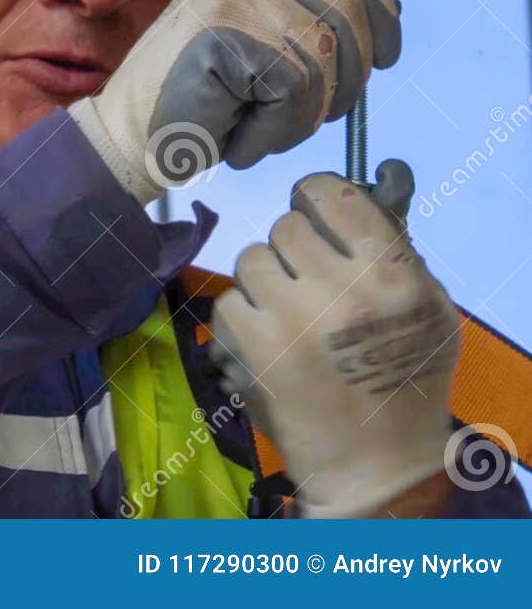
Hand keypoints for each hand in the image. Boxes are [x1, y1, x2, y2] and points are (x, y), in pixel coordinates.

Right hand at [69, 0, 399, 203]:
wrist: (127, 135)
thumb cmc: (194, 100)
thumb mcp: (255, 40)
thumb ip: (304, 15)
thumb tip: (388, 9)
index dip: (379, 3)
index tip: (387, 54)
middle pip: (349, 5)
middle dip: (356, 70)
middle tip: (326, 111)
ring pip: (326, 55)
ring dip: (309, 113)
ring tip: (264, 128)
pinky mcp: (228, 35)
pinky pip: (296, 89)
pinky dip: (278, 129)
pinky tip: (242, 136)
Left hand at [208, 160, 458, 517]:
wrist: (374, 463)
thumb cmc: (405, 382)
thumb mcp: (427, 310)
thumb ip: (393, 250)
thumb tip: (358, 191)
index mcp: (391, 274)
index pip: (332, 195)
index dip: (314, 196)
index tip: (312, 210)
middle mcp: (342, 290)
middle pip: (284, 226)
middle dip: (290, 250)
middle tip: (305, 283)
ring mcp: (292, 318)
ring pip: (250, 260)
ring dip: (262, 283)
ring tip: (287, 317)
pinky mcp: (252, 346)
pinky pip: (227, 301)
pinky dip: (240, 320)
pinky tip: (266, 344)